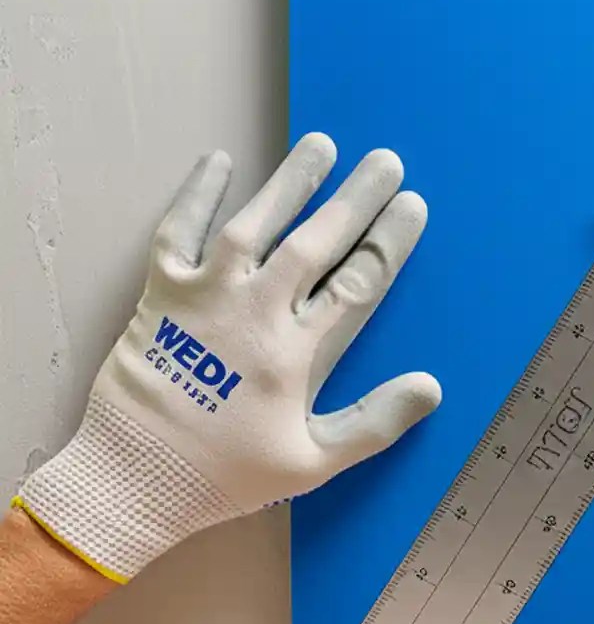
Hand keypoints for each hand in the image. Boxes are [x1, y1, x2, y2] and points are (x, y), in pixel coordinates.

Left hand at [12, 133, 440, 583]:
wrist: (131, 479)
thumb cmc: (226, 475)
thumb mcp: (311, 464)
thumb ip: (374, 424)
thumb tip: (431, 387)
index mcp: (296, 353)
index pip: (357, 283)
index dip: (389, 240)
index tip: (412, 205)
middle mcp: (255, 313)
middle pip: (316, 243)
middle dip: (355, 199)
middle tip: (385, 161)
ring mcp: (204, 297)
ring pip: (253, 225)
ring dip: (290, 183)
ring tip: (321, 144)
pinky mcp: (159, 294)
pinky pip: (178, 232)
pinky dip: (196, 194)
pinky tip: (218, 160)